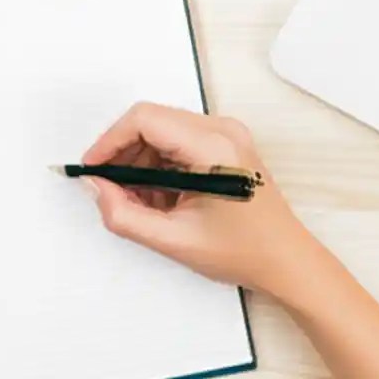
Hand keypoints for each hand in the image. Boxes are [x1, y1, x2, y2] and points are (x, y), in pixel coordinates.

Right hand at [82, 102, 314, 295]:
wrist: (286, 260)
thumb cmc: (244, 251)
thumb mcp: (173, 239)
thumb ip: (123, 214)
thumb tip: (95, 187)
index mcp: (213, 147)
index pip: (145, 119)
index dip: (110, 141)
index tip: (92, 168)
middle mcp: (223, 131)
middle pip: (152, 122)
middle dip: (124, 155)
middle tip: (109, 191)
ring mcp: (227, 135)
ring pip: (163, 132)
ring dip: (141, 163)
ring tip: (140, 203)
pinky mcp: (226, 144)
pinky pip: (179, 142)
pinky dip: (160, 166)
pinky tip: (160, 199)